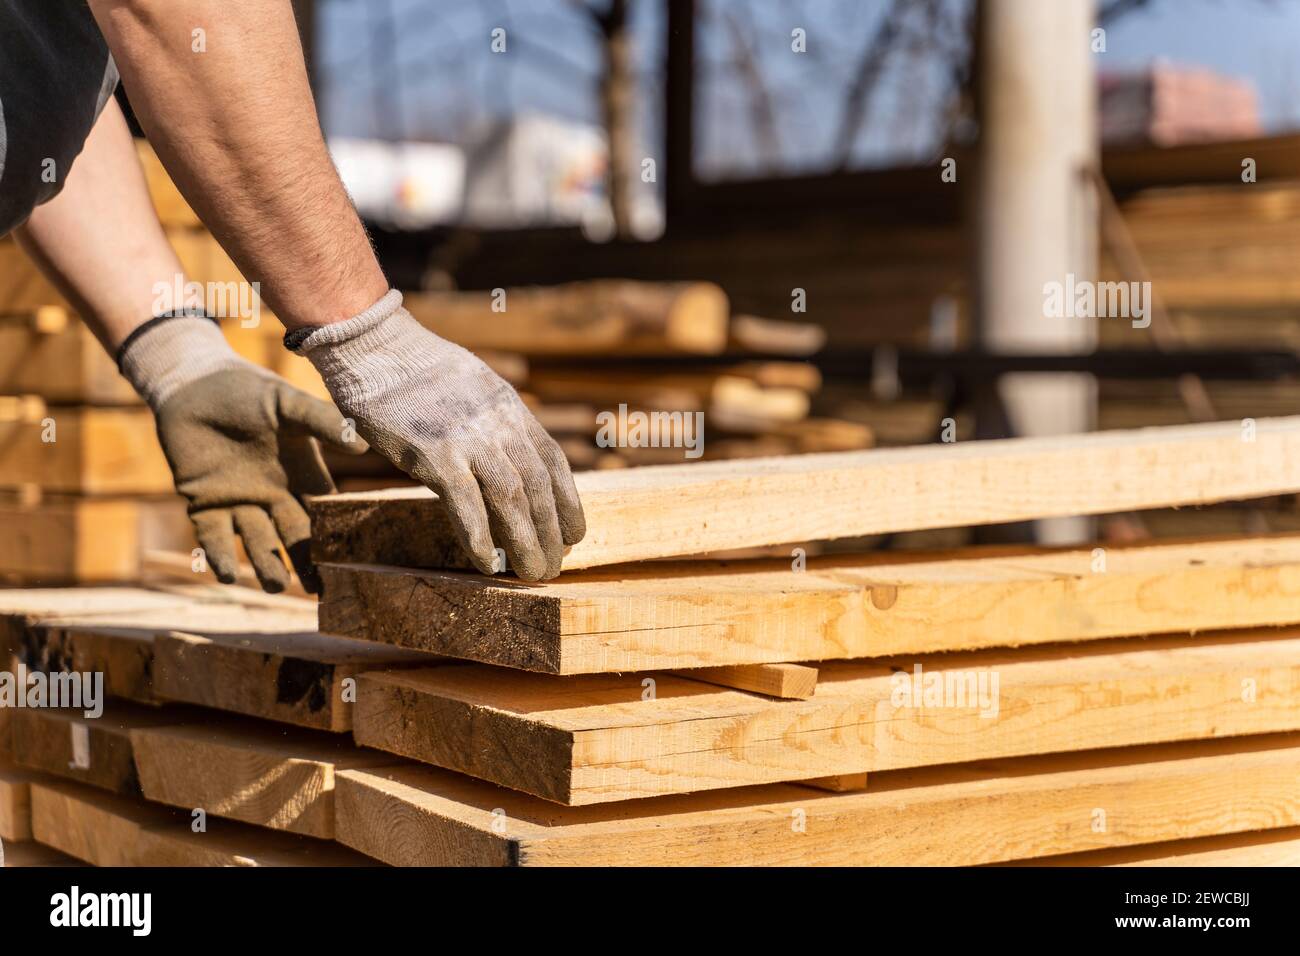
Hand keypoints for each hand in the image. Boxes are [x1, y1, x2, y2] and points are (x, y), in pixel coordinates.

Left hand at [120, 316, 366, 591]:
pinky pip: (212, 535)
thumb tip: (362, 444)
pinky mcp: (203, 502)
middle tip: (318, 591)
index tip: (350, 561)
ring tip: (275, 586)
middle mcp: (273, 494)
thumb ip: (321, 422)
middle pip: (293, 536)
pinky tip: (224, 573)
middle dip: (305, 563)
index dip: (335, 536)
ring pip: (256, 541)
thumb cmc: (248, 390)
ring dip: (265, 564)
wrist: (195, 383)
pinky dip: (218, 553)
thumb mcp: (289, 404)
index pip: (323, 512)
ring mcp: (239, 501)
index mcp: (301, 474)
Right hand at [293, 291, 585, 580]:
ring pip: (512, 500)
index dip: (568, 501)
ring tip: (534, 573)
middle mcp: (497, 423)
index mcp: (509, 406)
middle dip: (552, 531)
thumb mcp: (473, 384)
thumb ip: (494, 418)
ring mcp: (467, 438)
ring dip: (527, 542)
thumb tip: (507, 454)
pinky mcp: (433, 454)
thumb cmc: (415, 368)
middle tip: (555, 566)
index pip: (552, 461)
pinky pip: (466, 505)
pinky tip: (487, 564)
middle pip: (538, 487)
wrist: (373, 346)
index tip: (574, 532)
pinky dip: (480, 539)